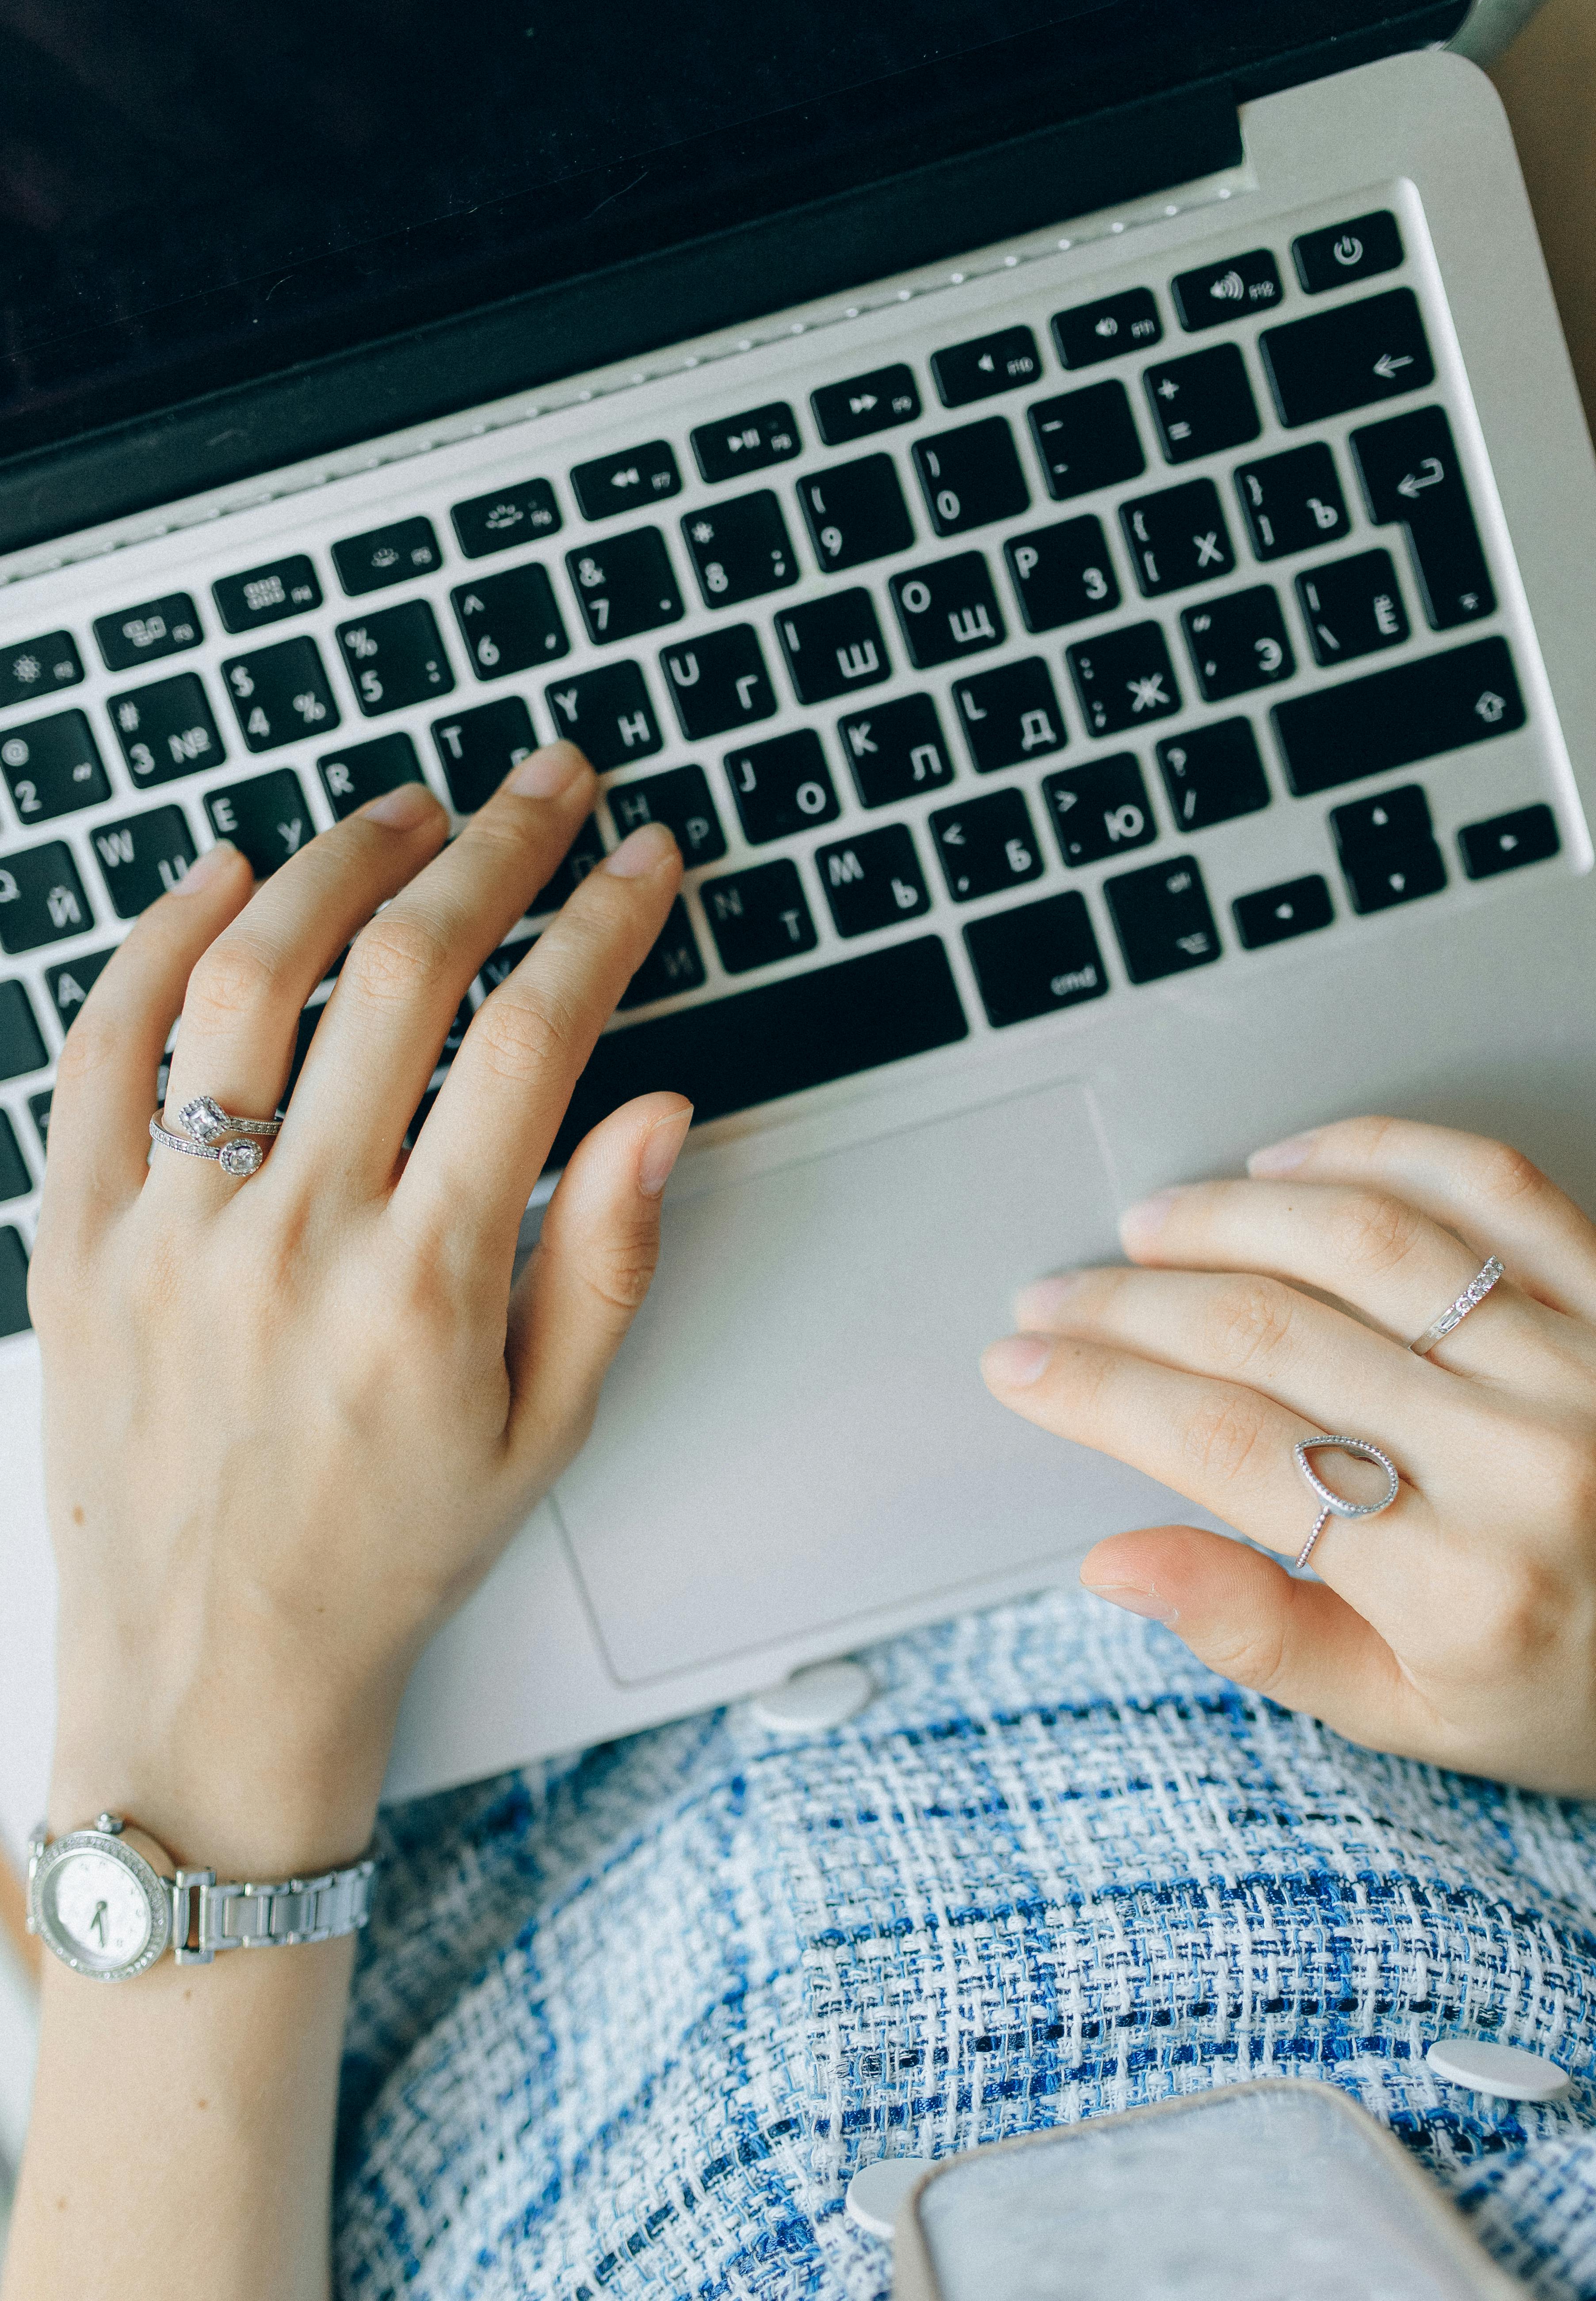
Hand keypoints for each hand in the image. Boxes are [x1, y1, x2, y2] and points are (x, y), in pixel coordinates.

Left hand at [31, 742, 688, 1872]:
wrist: (211, 1676)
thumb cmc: (383, 1557)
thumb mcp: (545, 1433)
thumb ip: (606, 1261)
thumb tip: (660, 1111)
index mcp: (425, 1287)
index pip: (537, 1039)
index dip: (605, 923)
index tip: (644, 863)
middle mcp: (293, 1237)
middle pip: (410, 973)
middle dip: (500, 847)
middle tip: (548, 786)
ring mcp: (170, 1228)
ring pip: (254, 976)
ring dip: (342, 863)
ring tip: (407, 812)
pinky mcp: (76, 1236)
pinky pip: (101, 1047)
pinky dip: (157, 939)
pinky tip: (222, 875)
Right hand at [982, 1117, 1595, 1796]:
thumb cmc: (1577, 1686)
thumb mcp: (1411, 1715)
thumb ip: (1260, 1635)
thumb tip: (1114, 1559)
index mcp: (1461, 1583)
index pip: (1225, 1449)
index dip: (1097, 1395)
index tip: (1021, 1368)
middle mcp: (1521, 1458)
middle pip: (1269, 1332)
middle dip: (1127, 1305)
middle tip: (1053, 1300)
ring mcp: (1575, 1360)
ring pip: (1362, 1239)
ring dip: (1227, 1215)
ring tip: (1148, 1228)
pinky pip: (1486, 1184)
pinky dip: (1376, 1150)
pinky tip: (1291, 1160)